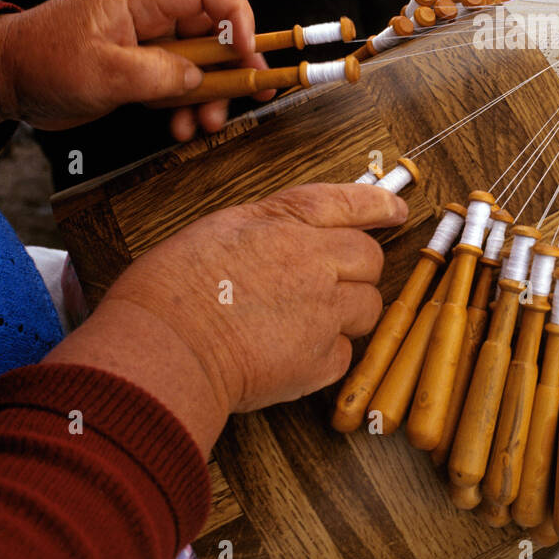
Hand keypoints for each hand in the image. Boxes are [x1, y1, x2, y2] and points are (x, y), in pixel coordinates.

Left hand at [0, 0, 274, 142]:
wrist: (1, 80)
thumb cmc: (40, 63)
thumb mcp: (103, 74)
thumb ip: (159, 75)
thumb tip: (199, 79)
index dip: (237, 14)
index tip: (247, 51)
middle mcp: (147, 15)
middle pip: (211, 28)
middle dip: (232, 64)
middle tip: (251, 92)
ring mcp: (144, 42)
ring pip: (199, 61)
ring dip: (210, 93)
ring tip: (206, 124)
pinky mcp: (138, 68)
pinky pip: (176, 82)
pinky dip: (184, 106)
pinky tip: (181, 129)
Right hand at [44, 183, 408, 451]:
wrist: (163, 347)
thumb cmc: (171, 290)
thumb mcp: (220, 229)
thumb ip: (269, 228)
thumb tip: (293, 233)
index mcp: (285, 221)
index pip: (350, 200)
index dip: (379, 204)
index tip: (395, 209)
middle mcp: (314, 258)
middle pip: (370, 258)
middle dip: (355, 272)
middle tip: (323, 287)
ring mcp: (324, 309)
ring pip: (368, 308)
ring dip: (345, 316)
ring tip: (299, 325)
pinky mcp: (321, 358)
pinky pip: (345, 355)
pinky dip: (324, 358)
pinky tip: (287, 356)